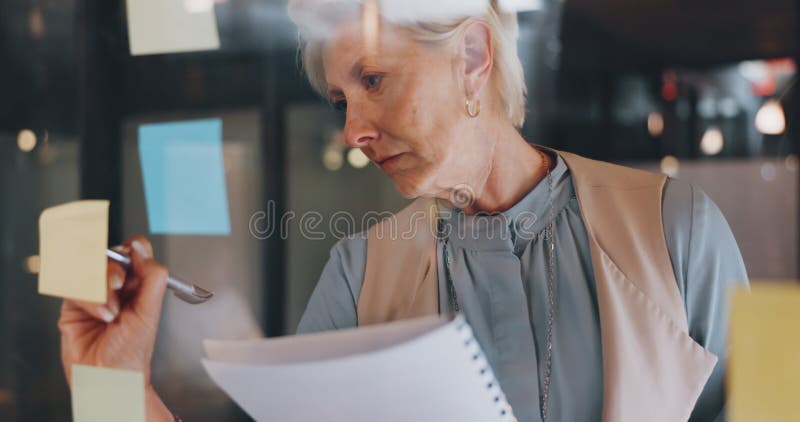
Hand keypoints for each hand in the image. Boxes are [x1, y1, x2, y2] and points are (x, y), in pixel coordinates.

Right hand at [58, 236, 172, 420]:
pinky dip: (87, 299)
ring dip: (101, 288)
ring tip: (112, 311)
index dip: (133, 248)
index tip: (133, 250)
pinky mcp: (73, 304)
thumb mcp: (149, 311)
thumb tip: (142, 248)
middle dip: (113, 269)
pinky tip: (100, 315)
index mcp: (139, 285)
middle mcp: (117, 287)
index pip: (135, 253)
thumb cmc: (132, 353)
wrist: (108, 378)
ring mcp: (94, 294)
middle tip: (120, 284)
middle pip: (108, 256)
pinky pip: (73, 286)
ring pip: (89, 269)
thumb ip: (151, 277)